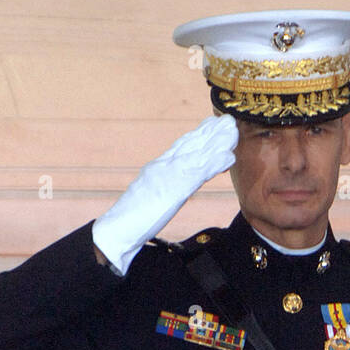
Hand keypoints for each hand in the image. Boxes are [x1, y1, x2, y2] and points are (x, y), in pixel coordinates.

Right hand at [92, 113, 238, 275]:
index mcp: (157, 168)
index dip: (197, 135)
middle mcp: (162, 166)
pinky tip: (227, 157)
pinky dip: (213, 163)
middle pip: (189, 145)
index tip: (212, 124)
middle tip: (228, 119)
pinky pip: (196, 173)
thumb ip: (164, 189)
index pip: (180, 148)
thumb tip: (175, 186)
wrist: (118, 229)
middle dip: (210, 132)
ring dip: (216, 141)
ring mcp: (167, 175)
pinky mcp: (173, 189)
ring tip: (232, 130)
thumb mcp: (151, 199)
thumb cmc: (133, 220)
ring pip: (195, 153)